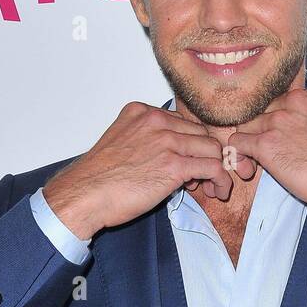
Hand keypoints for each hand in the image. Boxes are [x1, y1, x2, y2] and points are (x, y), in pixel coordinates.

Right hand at [42, 102, 245, 239]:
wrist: (85, 194)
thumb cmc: (98, 179)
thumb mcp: (120, 145)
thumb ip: (145, 142)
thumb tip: (167, 159)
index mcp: (142, 112)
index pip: (182, 123)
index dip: (190, 146)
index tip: (187, 164)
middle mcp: (156, 121)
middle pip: (201, 134)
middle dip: (204, 156)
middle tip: (199, 179)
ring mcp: (166, 141)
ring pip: (211, 149)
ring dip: (217, 169)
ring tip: (211, 188)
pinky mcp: (174, 165)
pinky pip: (213, 167)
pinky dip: (221, 180)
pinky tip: (218, 191)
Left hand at [227, 84, 306, 225]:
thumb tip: (305, 136)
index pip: (283, 101)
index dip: (279, 121)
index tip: (284, 139)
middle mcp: (294, 101)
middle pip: (263, 111)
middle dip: (263, 131)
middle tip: (271, 154)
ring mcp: (278, 120)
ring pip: (247, 125)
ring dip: (249, 144)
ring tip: (256, 164)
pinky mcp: (266, 143)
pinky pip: (237, 142)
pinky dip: (238, 156)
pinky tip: (248, 169)